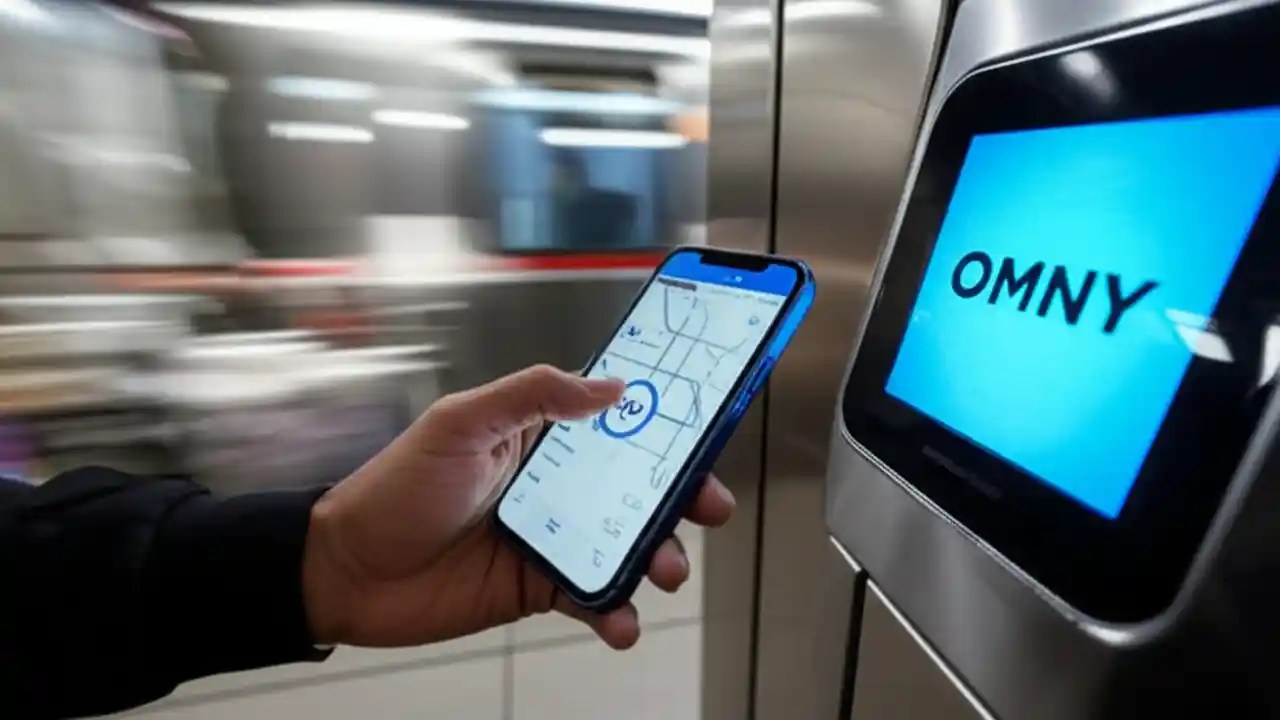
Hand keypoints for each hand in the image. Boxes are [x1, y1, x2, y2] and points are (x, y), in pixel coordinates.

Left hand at [302, 365, 735, 649]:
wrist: (348, 572)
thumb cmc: (395, 487)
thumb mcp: (461, 423)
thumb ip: (533, 395)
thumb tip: (610, 385)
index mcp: (541, 437)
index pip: (616, 425)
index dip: (663, 427)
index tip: (703, 430)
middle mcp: (555, 486)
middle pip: (638, 487)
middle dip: (683, 497)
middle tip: (709, 506)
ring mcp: (551, 539)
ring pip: (628, 546)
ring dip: (661, 557)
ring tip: (667, 570)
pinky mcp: (540, 588)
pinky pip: (595, 598)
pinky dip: (618, 613)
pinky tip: (622, 621)